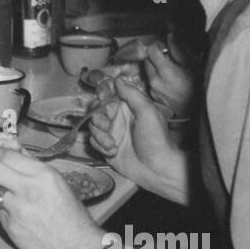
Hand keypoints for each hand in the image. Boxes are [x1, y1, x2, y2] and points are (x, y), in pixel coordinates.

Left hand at [0, 147, 106, 248]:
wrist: (76, 247)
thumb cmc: (71, 213)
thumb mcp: (58, 182)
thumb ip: (33, 167)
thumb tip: (14, 152)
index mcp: (43, 174)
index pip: (7, 156)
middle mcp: (28, 189)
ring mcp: (16, 209)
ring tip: (5, 192)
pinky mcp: (9, 226)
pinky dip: (1, 207)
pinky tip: (13, 210)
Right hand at [88, 78, 188, 203]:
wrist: (156, 169)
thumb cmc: (156, 140)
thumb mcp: (147, 112)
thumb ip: (132, 94)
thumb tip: (118, 79)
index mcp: (128, 107)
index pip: (108, 94)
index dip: (101, 95)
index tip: (101, 98)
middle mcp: (118, 118)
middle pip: (96, 110)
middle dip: (97, 118)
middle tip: (106, 126)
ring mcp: (111, 133)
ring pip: (92, 127)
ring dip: (100, 136)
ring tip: (112, 145)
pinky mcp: (106, 147)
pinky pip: (93, 142)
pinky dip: (100, 147)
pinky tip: (113, 152)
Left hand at [144, 38, 194, 115]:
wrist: (194, 111)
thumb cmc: (197, 87)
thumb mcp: (193, 65)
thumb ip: (179, 49)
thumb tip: (170, 34)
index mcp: (166, 71)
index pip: (151, 50)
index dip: (158, 45)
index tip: (165, 47)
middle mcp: (155, 80)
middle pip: (147, 58)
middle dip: (155, 55)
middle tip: (167, 56)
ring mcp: (152, 88)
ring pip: (147, 69)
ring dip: (154, 65)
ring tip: (168, 68)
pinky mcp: (151, 94)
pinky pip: (149, 79)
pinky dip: (155, 75)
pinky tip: (166, 78)